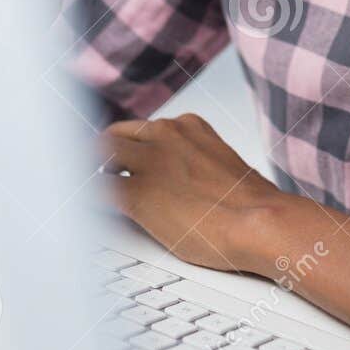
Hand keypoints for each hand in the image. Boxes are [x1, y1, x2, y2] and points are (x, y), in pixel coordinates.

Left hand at [97, 112, 284, 271]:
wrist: (263, 223)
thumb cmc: (251, 206)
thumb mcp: (220, 166)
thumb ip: (193, 162)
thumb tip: (180, 183)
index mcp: (188, 126)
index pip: (141, 131)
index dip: (127, 151)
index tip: (119, 165)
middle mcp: (166, 134)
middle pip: (113, 136)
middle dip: (102, 158)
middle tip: (97, 180)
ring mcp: (150, 161)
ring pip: (97, 155)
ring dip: (89, 174)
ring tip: (85, 194)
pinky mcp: (137, 193)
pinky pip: (95, 189)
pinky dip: (86, 198)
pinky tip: (85, 211)